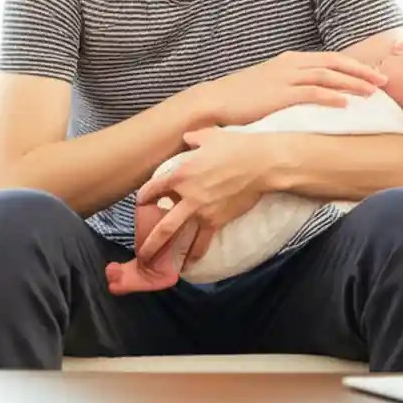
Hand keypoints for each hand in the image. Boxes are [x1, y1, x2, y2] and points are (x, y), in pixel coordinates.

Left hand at [135, 128, 270, 263]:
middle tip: (141, 254)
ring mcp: (202, 212)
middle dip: (149, 243)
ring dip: (169, 255)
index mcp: (180, 174)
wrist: (261, 164)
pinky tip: (188, 264)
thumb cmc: (236, 146)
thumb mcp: (209, 135)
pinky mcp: (217, 222)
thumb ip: (193, 138)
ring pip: (180, 239)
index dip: (144, 197)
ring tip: (159, 267)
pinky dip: (194, 254)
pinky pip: (202, 243)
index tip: (141, 203)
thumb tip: (188, 138)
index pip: (153, 189)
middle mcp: (187, 197)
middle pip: (162, 226)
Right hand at [190, 50, 386, 127]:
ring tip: (372, 92)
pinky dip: (331, 96)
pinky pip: (311, 92)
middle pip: (335, 63)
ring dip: (353, 83)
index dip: (355, 65)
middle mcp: (291, 65)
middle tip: (384, 81)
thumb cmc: (241, 97)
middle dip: (362, 71)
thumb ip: (292, 85)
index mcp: (291, 61)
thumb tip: (312, 95)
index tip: (374, 74)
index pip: (330, 59)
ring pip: (328, 76)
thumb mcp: (270, 84)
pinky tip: (346, 103)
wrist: (214, 101)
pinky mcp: (279, 94)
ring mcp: (285, 78)